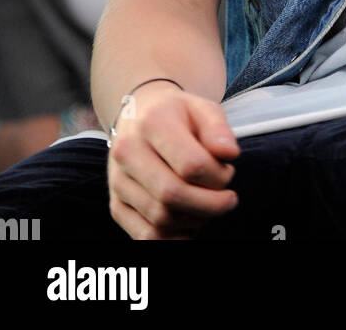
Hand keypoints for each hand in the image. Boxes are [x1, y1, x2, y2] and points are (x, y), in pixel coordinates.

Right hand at [107, 82, 240, 239]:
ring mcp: (118, 181)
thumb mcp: (202, 108)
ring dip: (194, 220)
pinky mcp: (116, 205)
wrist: (140, 116)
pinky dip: (174, 237)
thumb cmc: (178, 115)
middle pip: (172, 195)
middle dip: (210, 205)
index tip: (229, 172)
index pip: (191, 164)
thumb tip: (229, 155)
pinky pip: (146, 236)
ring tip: (208, 205)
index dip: (219, 177)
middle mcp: (127, 152)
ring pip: (160, 219)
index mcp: (152, 122)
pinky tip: (190, 222)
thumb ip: (218, 129)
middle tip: (228, 200)